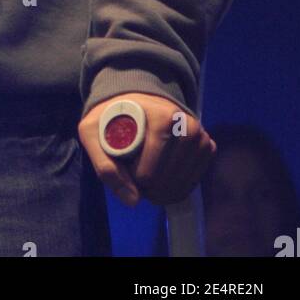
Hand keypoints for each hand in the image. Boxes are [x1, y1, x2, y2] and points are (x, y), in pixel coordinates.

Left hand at [78, 91, 216, 206]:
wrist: (134, 98)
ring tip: (145, 177)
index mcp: (162, 118)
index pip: (149, 173)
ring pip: (181, 186)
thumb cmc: (112, 116)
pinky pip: (192, 183)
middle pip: (166, 182)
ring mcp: (200, 136)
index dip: (132, 179)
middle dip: (146, 187)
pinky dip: (176, 189)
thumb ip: (104, 167)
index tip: (124, 167)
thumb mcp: (93, 132)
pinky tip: (162, 178)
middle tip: (133, 174)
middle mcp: (187, 126)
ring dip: (161, 191)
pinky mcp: (206, 146)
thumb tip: (133, 201)